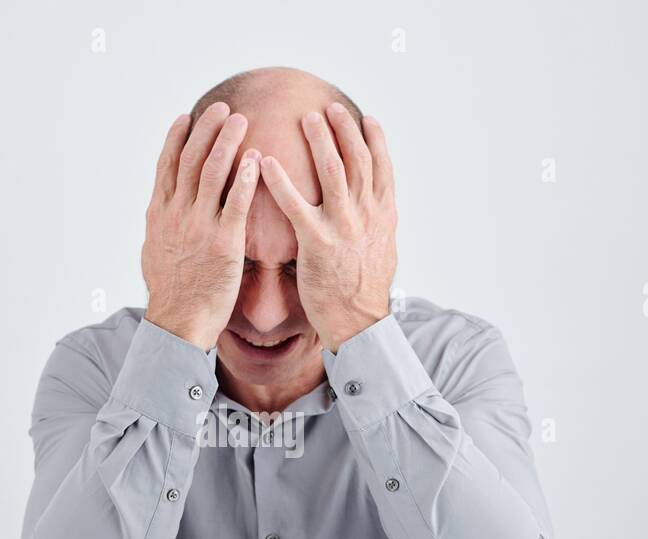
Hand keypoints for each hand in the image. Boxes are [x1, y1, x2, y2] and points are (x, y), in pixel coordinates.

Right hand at [141, 102, 260, 351]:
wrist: (177, 323)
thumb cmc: (171, 293)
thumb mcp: (154, 252)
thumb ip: (160, 227)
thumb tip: (159, 212)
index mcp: (159, 214)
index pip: (166, 165)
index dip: (177, 138)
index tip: (188, 116)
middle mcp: (176, 214)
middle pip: (191, 160)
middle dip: (206, 129)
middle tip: (222, 108)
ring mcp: (198, 226)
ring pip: (211, 173)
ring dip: (227, 142)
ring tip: (240, 120)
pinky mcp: (222, 243)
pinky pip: (235, 203)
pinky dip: (244, 178)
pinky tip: (255, 159)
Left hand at [259, 103, 397, 352]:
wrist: (358, 322)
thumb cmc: (365, 289)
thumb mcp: (383, 248)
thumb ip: (378, 220)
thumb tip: (379, 201)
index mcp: (384, 214)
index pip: (383, 166)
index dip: (374, 139)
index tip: (364, 118)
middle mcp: (366, 214)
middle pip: (357, 158)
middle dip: (343, 129)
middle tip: (328, 107)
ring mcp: (343, 226)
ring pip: (332, 171)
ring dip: (319, 140)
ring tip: (306, 119)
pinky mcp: (317, 242)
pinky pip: (295, 205)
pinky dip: (279, 180)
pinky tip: (264, 162)